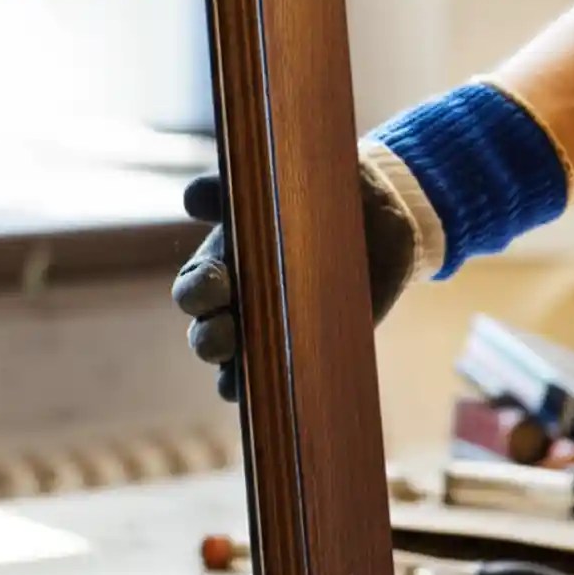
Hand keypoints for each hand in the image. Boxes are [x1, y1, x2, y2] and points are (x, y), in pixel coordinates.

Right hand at [173, 164, 418, 401]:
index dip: (197, 291)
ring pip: (231, 364)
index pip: (193, 287)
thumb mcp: (284, 182)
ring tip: (239, 372)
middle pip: (204, 332)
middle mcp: (236, 301)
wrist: (380, 221)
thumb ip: (242, 189)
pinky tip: (272, 391)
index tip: (219, 284)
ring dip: (231, 370)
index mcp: (223, 261)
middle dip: (210, 338)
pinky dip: (264, 389)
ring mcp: (266, 330)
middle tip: (230, 329)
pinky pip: (269, 382)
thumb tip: (194, 196)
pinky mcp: (298, 351)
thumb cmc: (320, 196)